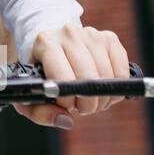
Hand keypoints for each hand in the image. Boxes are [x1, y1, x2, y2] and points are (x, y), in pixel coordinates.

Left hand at [14, 22, 130, 128]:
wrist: (52, 45)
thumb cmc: (42, 73)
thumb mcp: (31, 94)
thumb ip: (41, 113)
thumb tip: (66, 120)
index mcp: (45, 43)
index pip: (64, 79)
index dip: (68, 100)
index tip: (65, 104)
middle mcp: (69, 33)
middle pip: (89, 79)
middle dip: (88, 103)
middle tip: (81, 107)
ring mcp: (91, 34)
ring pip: (108, 77)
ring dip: (103, 97)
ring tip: (90, 98)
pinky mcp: (109, 38)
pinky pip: (122, 70)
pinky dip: (117, 87)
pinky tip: (104, 88)